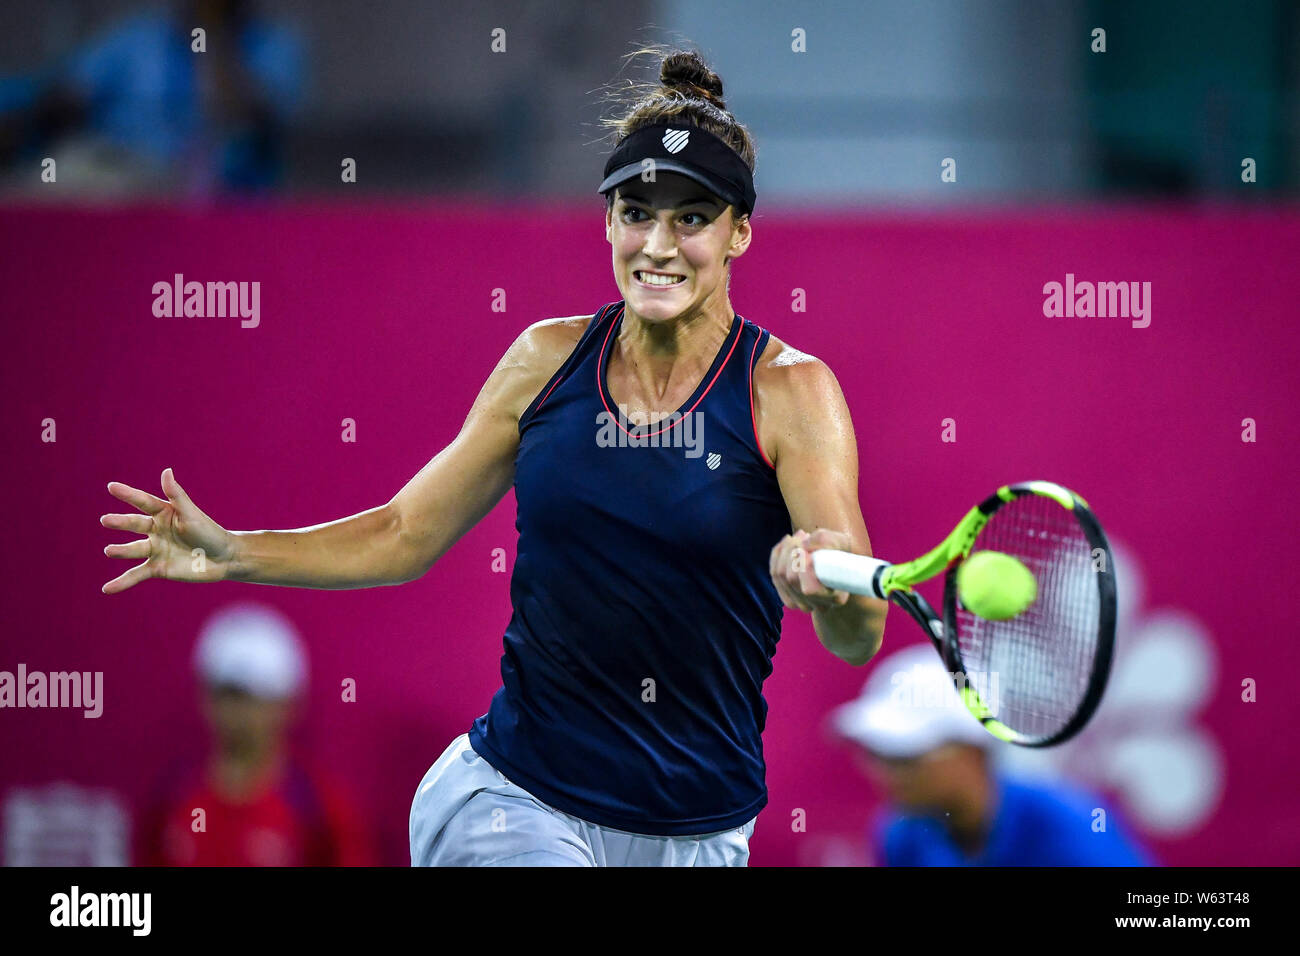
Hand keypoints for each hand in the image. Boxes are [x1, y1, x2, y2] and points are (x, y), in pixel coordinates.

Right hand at [100, 467, 236, 593]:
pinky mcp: (157, 568)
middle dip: (121, 522)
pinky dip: (121, 582)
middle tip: (105, 520)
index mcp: (164, 513)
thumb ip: (177, 495)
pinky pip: (136, 575)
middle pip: (135, 524)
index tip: (111, 487)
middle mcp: (155, 530)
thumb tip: (166, 471)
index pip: (143, 501)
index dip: (128, 494)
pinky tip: (106, 589)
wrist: (224, 559)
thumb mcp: (192, 514)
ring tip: (109, 551)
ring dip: (121, 551)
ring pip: (133, 550)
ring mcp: (155, 549)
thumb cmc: (210, 532)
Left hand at [768, 528, 852, 612]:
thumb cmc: (842, 554)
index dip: (802, 565)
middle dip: (793, 550)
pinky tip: (787, 542)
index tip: (807, 546)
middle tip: (804, 534)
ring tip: (799, 536)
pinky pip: (774, 574)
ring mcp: (802, 605)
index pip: (809, 588)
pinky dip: (778, 554)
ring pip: (779, 575)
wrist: (838, 567)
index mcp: (836, 597)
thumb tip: (804, 544)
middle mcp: (818, 606)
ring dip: (785, 549)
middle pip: (791, 578)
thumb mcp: (842, 543)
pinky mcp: (789, 597)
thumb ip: (826, 540)